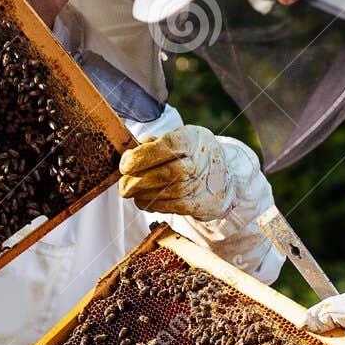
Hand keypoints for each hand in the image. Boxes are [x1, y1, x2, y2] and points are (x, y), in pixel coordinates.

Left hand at [118, 125, 234, 219]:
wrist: (221, 175)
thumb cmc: (190, 153)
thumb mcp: (178, 137)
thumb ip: (154, 143)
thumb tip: (129, 157)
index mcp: (193, 138)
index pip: (168, 146)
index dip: (142, 156)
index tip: (125, 164)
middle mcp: (201, 161)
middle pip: (168, 173)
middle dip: (138, 181)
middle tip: (123, 185)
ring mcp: (202, 184)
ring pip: (168, 193)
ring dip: (143, 195)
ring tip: (132, 192)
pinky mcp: (199, 204)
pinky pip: (173, 207)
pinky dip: (153, 205)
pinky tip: (143, 200)